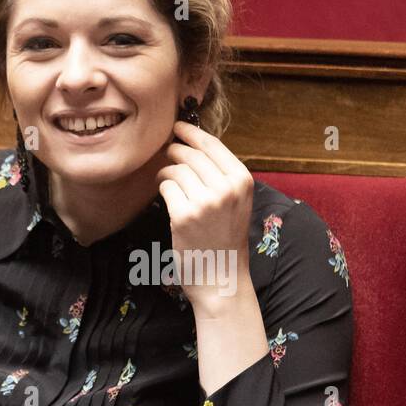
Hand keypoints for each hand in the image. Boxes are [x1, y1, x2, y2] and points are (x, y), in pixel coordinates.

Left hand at [156, 121, 254, 317]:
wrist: (221, 278)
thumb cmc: (225, 239)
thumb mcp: (236, 202)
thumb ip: (221, 174)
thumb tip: (194, 143)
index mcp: (242, 181)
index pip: (212, 144)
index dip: (191, 132)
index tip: (178, 127)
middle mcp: (226, 188)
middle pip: (191, 153)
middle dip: (175, 151)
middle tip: (168, 156)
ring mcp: (205, 202)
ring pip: (176, 168)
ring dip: (166, 172)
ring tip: (166, 181)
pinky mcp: (183, 216)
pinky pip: (166, 186)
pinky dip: (163, 188)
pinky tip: (166, 195)